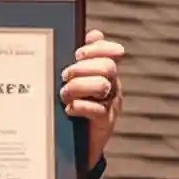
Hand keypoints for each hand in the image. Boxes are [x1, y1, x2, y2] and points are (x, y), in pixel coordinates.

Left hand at [59, 28, 124, 169]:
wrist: (79, 145)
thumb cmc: (75, 107)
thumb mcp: (77, 82)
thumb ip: (82, 60)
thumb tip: (93, 33)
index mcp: (106, 73)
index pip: (109, 52)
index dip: (97, 48)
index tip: (79, 53)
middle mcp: (113, 86)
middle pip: (107, 67)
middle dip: (82, 68)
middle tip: (65, 76)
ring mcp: (112, 104)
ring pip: (102, 85)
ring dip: (78, 87)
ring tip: (65, 95)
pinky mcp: (106, 123)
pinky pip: (97, 109)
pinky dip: (80, 106)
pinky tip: (69, 109)